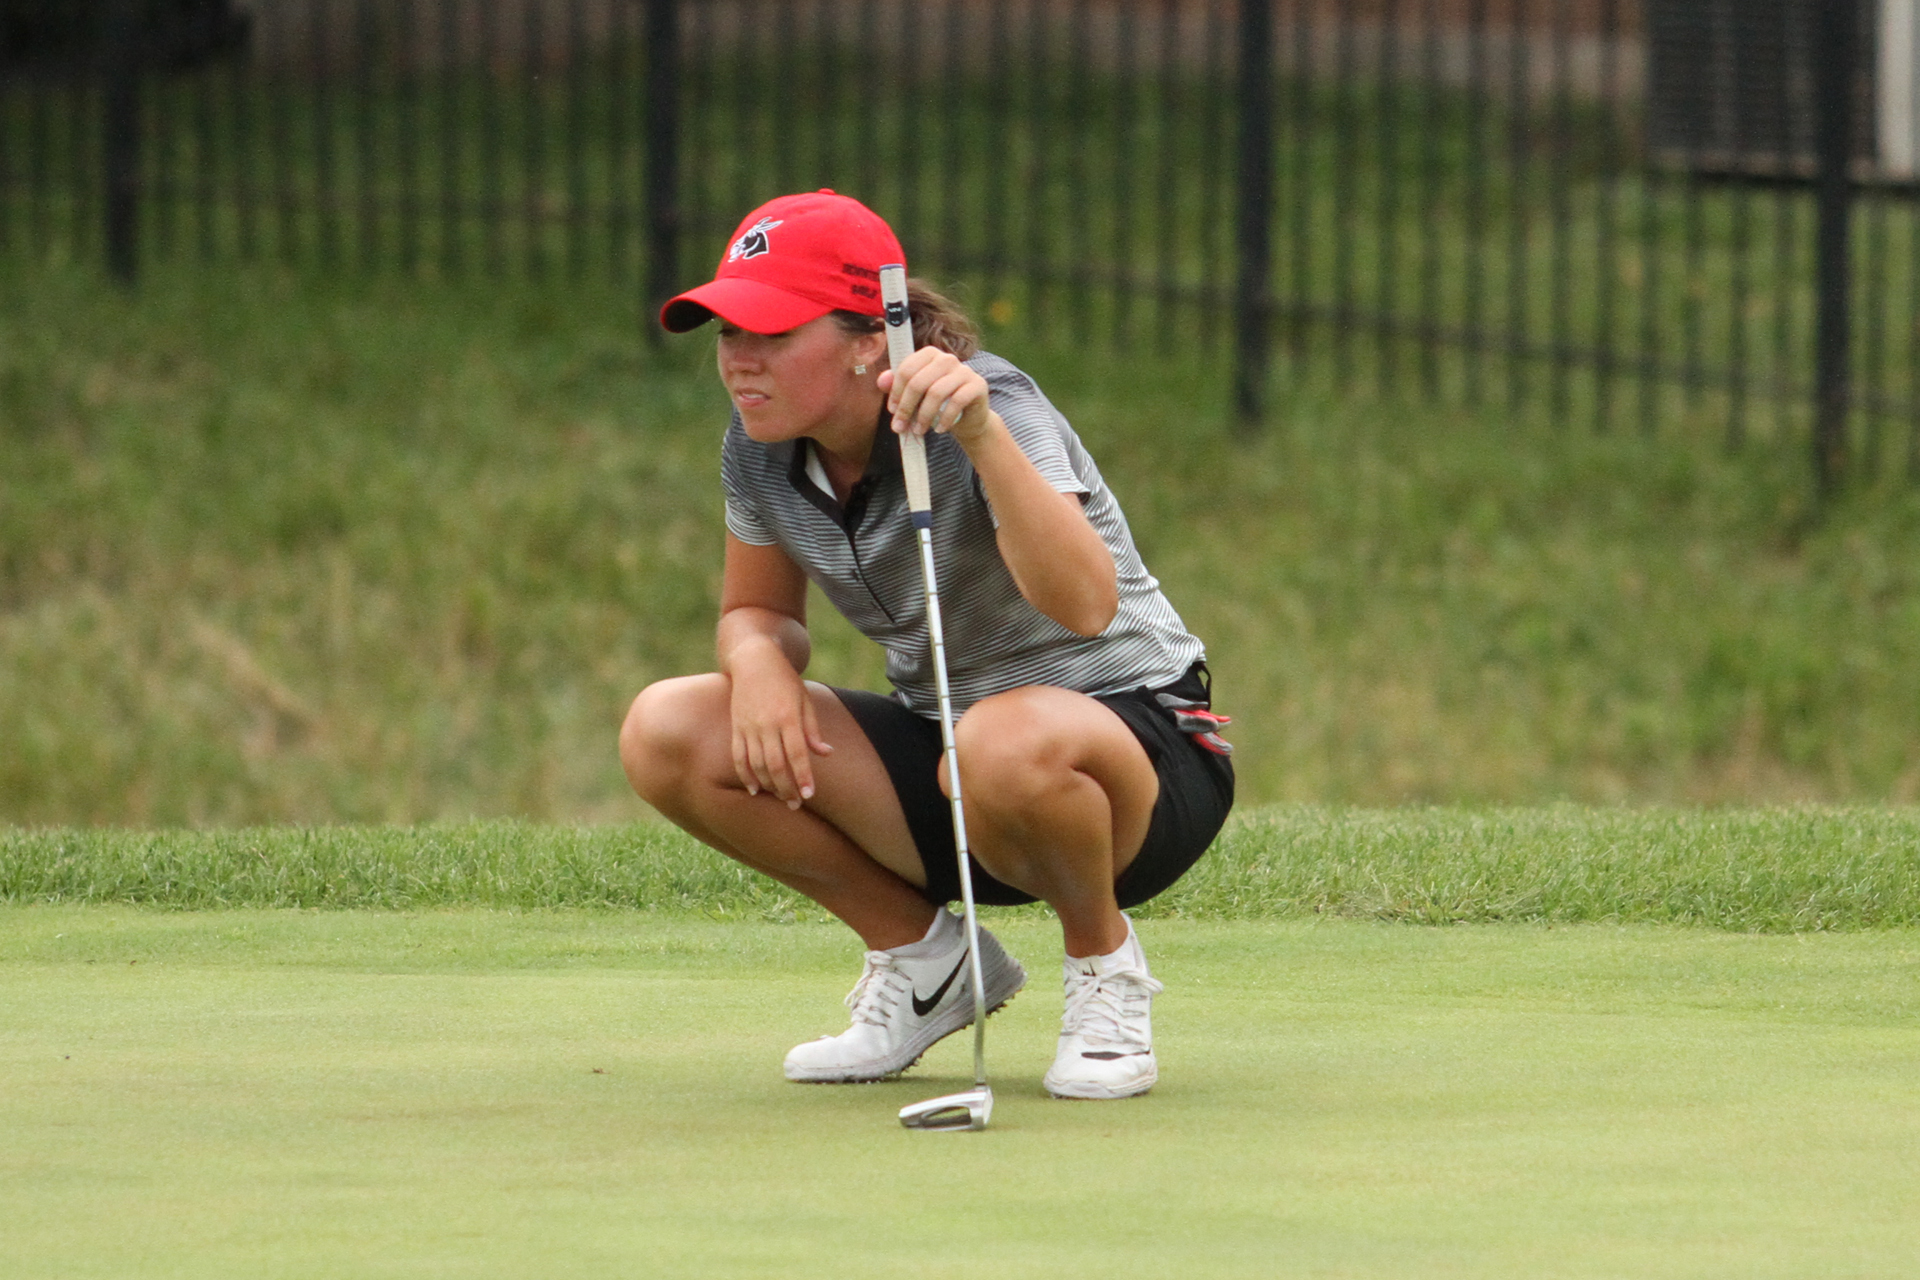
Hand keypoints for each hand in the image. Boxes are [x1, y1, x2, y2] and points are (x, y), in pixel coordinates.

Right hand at [726, 642, 831, 808]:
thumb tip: (826, 754)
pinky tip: (754, 790)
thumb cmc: (785, 680)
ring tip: (781, 798)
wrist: (753, 659)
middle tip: (795, 804)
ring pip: (757, 765)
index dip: (803, 776)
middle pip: (776, 765)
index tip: (809, 794)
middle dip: (786, 788)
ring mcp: (749, 727)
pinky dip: (745, 776)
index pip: (797, 754)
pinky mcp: (736, 727)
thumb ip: (813, 729)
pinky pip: (739, 757)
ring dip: (769, 786)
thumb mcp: (805, 700)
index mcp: (788, 716)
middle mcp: (767, 724)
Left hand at [879, 347, 993, 446]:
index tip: (893, 411)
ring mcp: (964, 370)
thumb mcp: (915, 396)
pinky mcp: (977, 385)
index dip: (896, 392)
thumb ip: (897, 386)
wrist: (968, 418)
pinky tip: (939, 429)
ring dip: (924, 416)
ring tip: (919, 430)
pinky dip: (945, 419)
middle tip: (900, 426)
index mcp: (929, 355)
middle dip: (906, 407)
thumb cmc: (938, 405)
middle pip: (919, 381)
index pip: (906, 369)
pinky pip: (956, 401)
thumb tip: (882, 381)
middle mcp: (947, 358)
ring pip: (936, 392)